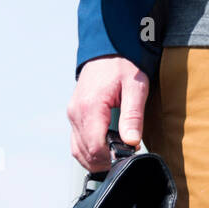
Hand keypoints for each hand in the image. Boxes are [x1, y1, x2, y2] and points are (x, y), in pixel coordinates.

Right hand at [67, 56, 148, 171]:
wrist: (108, 48)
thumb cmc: (123, 64)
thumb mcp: (136, 86)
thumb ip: (133, 115)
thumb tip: (132, 141)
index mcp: (90, 106)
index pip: (95, 148)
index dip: (113, 157)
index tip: (130, 152)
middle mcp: (76, 112)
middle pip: (86, 153)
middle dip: (106, 160)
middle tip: (127, 153)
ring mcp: (72, 114)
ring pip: (78, 150)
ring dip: (96, 158)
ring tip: (117, 152)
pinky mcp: (74, 114)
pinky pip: (77, 141)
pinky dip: (89, 150)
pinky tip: (105, 147)